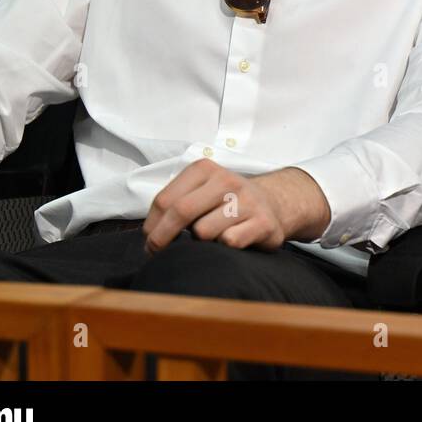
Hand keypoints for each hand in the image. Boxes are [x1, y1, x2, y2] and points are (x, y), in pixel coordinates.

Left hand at [143, 159, 329, 252]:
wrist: (273, 204)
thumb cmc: (226, 203)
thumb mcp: (200, 191)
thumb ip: (175, 204)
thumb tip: (149, 234)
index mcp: (206, 169)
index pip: (165, 199)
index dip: (152, 225)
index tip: (149, 240)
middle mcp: (227, 180)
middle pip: (181, 212)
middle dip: (162, 238)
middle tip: (156, 252)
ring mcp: (247, 200)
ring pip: (203, 231)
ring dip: (200, 242)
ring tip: (210, 238)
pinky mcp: (264, 222)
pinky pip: (229, 241)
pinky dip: (224, 247)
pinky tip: (231, 241)